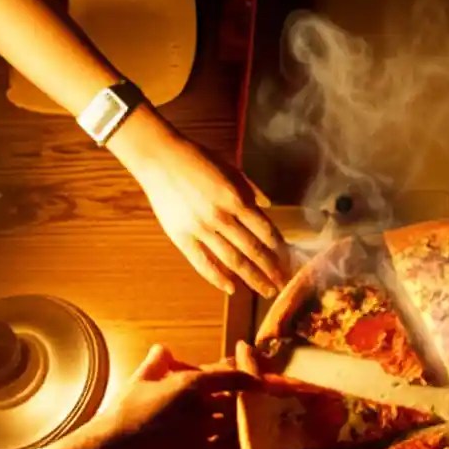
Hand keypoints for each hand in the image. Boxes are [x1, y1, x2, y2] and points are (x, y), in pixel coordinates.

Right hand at [71, 345, 258, 448]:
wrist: (113, 447)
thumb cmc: (124, 410)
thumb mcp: (139, 379)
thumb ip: (157, 361)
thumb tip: (163, 349)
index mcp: (191, 385)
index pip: (232, 377)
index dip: (249, 375)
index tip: (257, 376)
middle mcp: (203, 408)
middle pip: (236, 399)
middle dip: (238, 396)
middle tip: (235, 392)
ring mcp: (203, 432)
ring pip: (232, 421)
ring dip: (233, 415)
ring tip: (227, 411)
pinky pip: (222, 441)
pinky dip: (225, 434)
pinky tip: (221, 432)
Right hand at [113, 113, 287, 296]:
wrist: (158, 157)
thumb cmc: (197, 159)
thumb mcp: (230, 168)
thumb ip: (250, 189)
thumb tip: (269, 206)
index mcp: (235, 198)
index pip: (265, 230)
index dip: (280, 248)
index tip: (289, 260)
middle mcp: (221, 216)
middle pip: (253, 249)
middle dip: (272, 269)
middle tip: (285, 284)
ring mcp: (200, 229)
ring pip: (232, 260)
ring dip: (253, 278)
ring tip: (267, 291)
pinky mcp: (181, 237)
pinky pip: (202, 263)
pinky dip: (217, 278)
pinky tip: (232, 289)